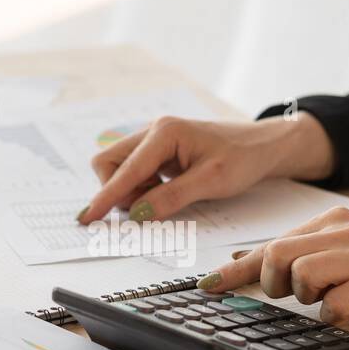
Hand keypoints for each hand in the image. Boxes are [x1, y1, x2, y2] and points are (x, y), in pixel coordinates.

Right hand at [77, 112, 334, 223]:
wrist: (262, 145)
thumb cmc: (242, 158)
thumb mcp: (211, 182)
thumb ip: (171, 198)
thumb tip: (136, 215)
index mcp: (165, 132)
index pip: (125, 170)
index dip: (105, 197)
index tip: (86, 218)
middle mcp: (152, 131)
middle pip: (109, 164)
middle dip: (118, 191)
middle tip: (150, 208)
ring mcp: (152, 140)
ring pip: (119, 170)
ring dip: (132, 192)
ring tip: (168, 197)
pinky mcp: (156, 151)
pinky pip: (133, 173)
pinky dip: (142, 188)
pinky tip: (168, 191)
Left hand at [197, 207, 348, 325]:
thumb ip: (307, 254)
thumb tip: (249, 262)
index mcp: (332, 222)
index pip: (271, 244)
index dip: (233, 269)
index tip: (205, 287)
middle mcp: (342, 232)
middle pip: (277, 255)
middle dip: (272, 284)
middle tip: (295, 297)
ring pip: (300, 275)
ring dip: (307, 298)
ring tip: (331, 299)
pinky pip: (335, 303)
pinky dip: (335, 314)